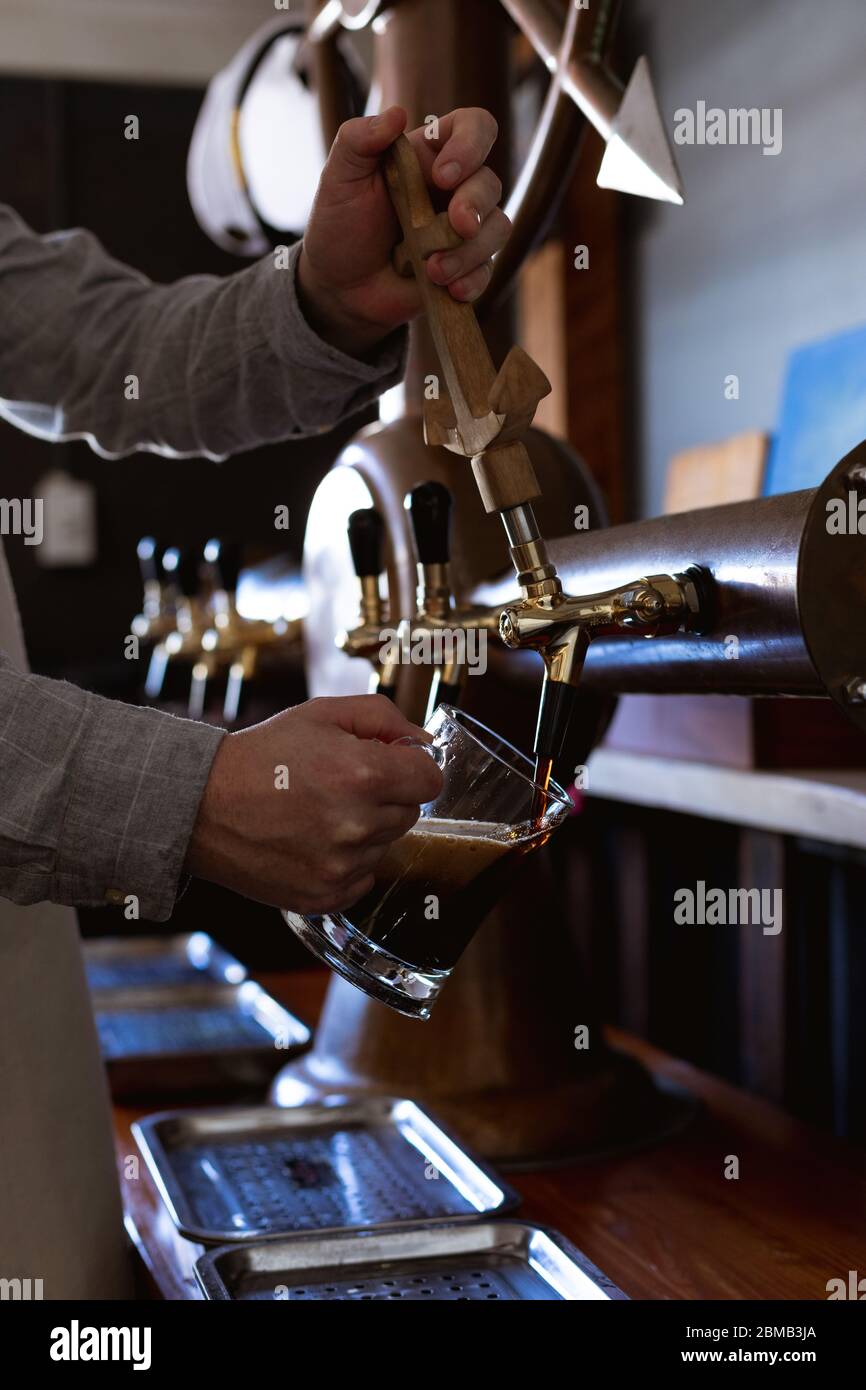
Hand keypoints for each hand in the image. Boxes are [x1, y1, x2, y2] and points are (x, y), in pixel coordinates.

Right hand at [185, 695, 442, 913]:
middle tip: (339, 786)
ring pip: (385, 846)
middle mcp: (357, 825)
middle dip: (385, 797)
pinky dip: (346, 863)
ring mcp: (341, 866)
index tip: (389, 766)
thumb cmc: (262, 756)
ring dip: (365, 831)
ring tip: (318, 813)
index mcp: (364, 774)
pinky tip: (312, 842)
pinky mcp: (324, 896)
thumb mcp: (321, 715)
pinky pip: (362, 878)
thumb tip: (423, 742)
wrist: (202, 807)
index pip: (430, 780)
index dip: (411, 768)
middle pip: (410, 813)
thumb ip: (383, 718)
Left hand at [297, 105, 509, 355]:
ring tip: (433, 271)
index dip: (471, 145)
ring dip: (470, 251)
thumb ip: (358, 140)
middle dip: (476, 204)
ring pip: (498, 228)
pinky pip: (488, 270)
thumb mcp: (339, 178)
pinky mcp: (465, 268)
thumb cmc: (340, 224)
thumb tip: (397, 114)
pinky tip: (449, 289)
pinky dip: (473, 281)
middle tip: (456, 225)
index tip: (444, 175)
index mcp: (428, 156)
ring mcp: (462, 231)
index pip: (474, 128)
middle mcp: (453, 189)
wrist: (338, 285)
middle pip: (490, 183)